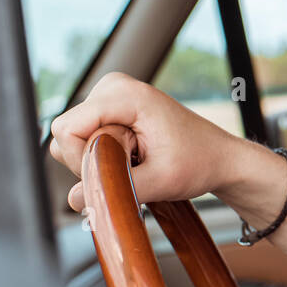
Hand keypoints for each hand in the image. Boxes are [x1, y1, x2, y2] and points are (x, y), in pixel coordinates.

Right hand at [49, 72, 242, 211]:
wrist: (219, 157)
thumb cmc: (199, 163)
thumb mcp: (161, 181)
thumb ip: (113, 189)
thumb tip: (74, 200)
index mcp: (127, 95)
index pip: (67, 129)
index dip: (82, 160)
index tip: (117, 172)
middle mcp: (113, 87)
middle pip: (67, 136)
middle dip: (94, 162)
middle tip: (137, 164)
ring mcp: (109, 96)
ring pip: (72, 141)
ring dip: (99, 161)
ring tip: (138, 160)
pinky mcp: (108, 110)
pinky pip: (83, 140)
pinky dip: (102, 157)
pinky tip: (133, 157)